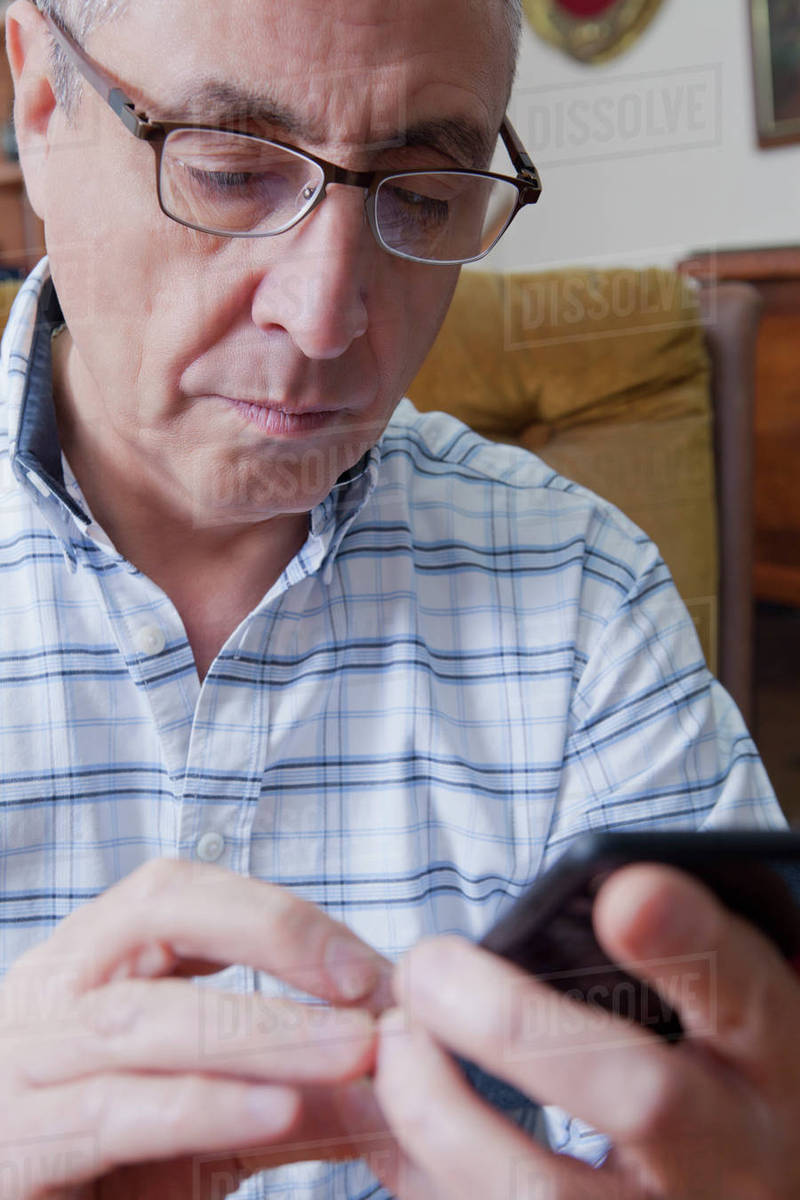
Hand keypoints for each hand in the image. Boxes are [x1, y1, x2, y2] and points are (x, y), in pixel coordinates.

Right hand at [0, 857, 389, 1198]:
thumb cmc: (111, 1162)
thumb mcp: (212, 1107)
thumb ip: (296, 1078)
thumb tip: (404, 1056)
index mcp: (92, 959)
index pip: (179, 889)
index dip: (276, 914)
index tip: (364, 965)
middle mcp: (48, 992)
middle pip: (154, 914)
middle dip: (271, 936)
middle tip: (366, 985)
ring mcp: (20, 1066)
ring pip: (140, 1017)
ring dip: (261, 1030)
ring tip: (354, 1051)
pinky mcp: (15, 1149)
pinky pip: (112, 1112)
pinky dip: (204, 1106)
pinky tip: (279, 1113)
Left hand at [373, 864, 799, 1198]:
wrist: (750, 1182)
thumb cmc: (719, 1070)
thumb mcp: (722, 1008)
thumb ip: (675, 954)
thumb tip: (610, 892)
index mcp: (771, 1057)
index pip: (743, 992)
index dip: (687, 940)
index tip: (624, 894)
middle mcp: (735, 1155)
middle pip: (640, 1100)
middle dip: (513, 1026)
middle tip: (428, 966)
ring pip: (540, 1191)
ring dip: (438, 1110)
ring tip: (394, 1037)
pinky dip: (419, 1169)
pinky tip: (391, 1109)